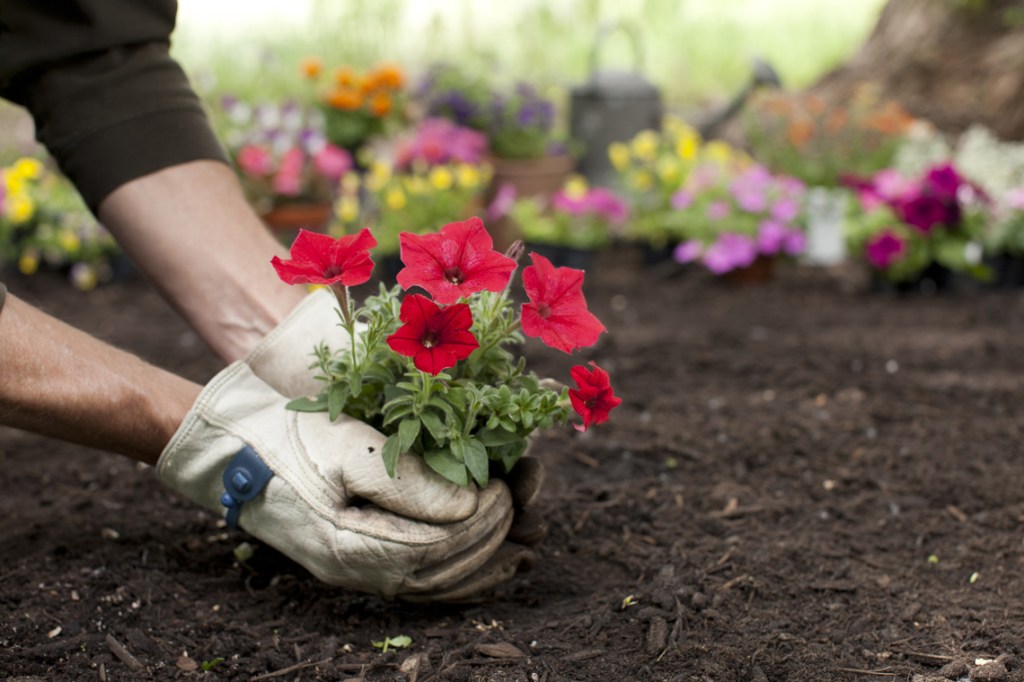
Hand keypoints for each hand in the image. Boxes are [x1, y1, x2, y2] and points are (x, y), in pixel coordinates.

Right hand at [242, 289, 548, 598]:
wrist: (232, 451)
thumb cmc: (289, 439)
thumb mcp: (347, 446)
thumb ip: (409, 481)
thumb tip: (468, 505)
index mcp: (350, 544)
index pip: (436, 546)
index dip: (479, 521)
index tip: (503, 487)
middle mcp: (355, 570)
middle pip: (441, 570)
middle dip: (490, 538)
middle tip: (516, 500)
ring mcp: (355, 571)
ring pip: (434, 586)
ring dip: (484, 567)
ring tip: (522, 547)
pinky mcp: (357, 561)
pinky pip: (418, 583)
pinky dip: (458, 577)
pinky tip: (486, 564)